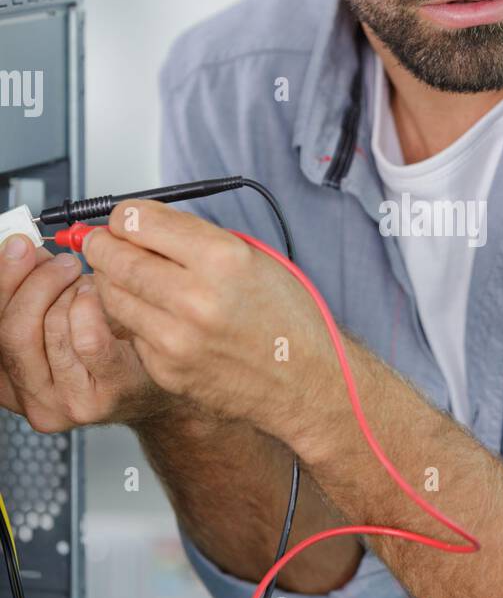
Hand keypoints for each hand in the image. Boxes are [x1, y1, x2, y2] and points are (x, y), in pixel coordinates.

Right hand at [0, 233, 170, 432]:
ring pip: (52, 328)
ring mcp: (69, 402)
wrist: (153, 388)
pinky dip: (94, 307)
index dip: (4, 280)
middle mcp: (32, 400)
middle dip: (37, 282)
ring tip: (89, 287)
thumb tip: (20, 248)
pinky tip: (102, 299)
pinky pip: (89, 338)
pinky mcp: (106, 393)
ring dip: (73, 293)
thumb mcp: (56, 317)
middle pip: (13, 330)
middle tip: (63, 261)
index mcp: (9, 381)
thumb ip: (31, 288)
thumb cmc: (106, 349)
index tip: (19, 246)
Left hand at [81, 200, 332, 443]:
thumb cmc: (286, 319)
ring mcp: (177, 339)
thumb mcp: (254, 258)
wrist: (304, 382)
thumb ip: (196, 238)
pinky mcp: (166, 370)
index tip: (123, 218)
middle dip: (102, 244)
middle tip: (103, 241)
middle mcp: (196, 299)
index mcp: (222, 259)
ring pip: (112, 296)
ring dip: (111, 280)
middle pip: (116, 257)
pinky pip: (132, 332)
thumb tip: (143, 224)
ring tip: (127, 275)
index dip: (124, 215)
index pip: (140, 221)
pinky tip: (159, 315)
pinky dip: (136, 318)